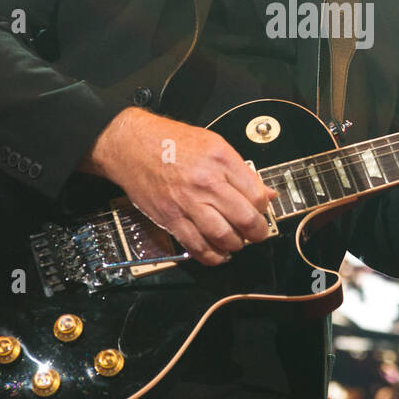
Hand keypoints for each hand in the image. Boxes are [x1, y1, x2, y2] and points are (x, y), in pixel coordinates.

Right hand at [81, 107, 277, 265]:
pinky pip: (196, 245)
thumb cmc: (171, 142)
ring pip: (223, 236)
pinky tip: (218, 253)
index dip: (263, 209)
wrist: (132, 145)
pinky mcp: (170, 217)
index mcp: (221, 160)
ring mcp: (187, 202)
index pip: (256, 195)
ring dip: (235, 245)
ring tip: (237, 242)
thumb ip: (241, 170)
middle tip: (257, 233)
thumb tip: (266, 192)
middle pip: (244, 218)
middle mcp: (206, 181)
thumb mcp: (214, 144)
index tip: (261, 211)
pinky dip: (211, 256)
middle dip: (257, 232)